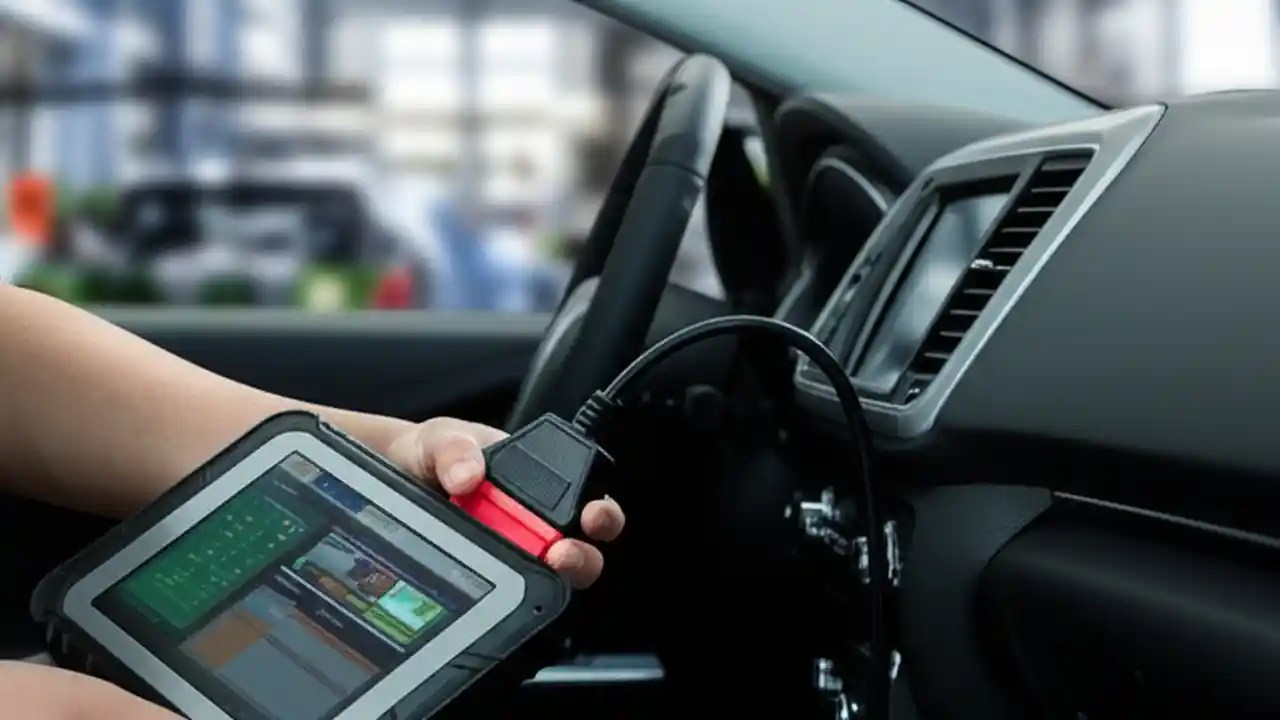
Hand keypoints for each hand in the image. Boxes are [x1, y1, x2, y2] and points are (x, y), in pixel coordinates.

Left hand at [386, 417, 623, 587]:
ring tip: (521, 577)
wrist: (390, 478)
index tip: (592, 515)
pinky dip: (499, 601)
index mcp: (541, 485)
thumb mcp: (442, 438)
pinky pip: (501, 598)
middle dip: (581, 558)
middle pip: (578, 553)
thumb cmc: (433, 454)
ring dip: (542, 582)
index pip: (589, 503)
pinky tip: (484, 595)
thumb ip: (455, 448)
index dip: (602, 515)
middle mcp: (534, 526)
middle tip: (561, 553)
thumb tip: (467, 475)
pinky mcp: (484, 581)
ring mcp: (510, 558)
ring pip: (543, 582)